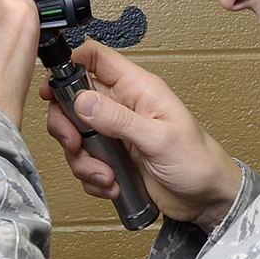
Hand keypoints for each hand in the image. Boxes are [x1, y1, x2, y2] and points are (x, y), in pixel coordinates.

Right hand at [43, 41, 241, 231]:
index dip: (69, 66)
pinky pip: (85, 162)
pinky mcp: (113, 158)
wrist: (207, 199)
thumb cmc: (199, 161)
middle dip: (67, 126)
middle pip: (73, 100)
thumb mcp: (160, 139)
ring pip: (76, 136)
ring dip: (82, 160)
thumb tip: (83, 101)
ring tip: (105, 175)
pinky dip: (92, 177)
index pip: (96, 58)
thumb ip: (119, 119)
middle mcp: (123, 107)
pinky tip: (112, 184)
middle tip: (75, 144)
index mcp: (138, 89)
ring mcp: (116, 133)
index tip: (52, 91)